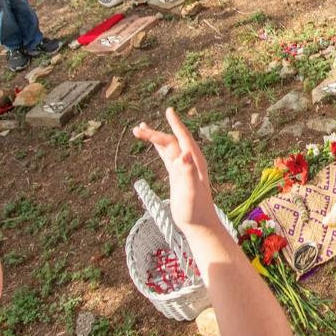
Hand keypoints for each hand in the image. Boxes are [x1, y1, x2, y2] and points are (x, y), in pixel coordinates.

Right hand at [134, 108, 219, 231]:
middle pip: (171, 142)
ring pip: (167, 147)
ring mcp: (183, 167)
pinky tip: (152, 142)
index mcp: (195, 162)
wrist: (199, 224)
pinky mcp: (177, 174)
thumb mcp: (191, 192)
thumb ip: (188, 173)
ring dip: (154, 138)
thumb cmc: (196, 210)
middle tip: (136, 130)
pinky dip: (158, 148)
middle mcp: (190, 161)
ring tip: (138, 129)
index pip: (184, 138)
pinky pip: (166, 156)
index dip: (176, 124)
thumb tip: (185, 154)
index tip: (169, 110)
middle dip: (155, 135)